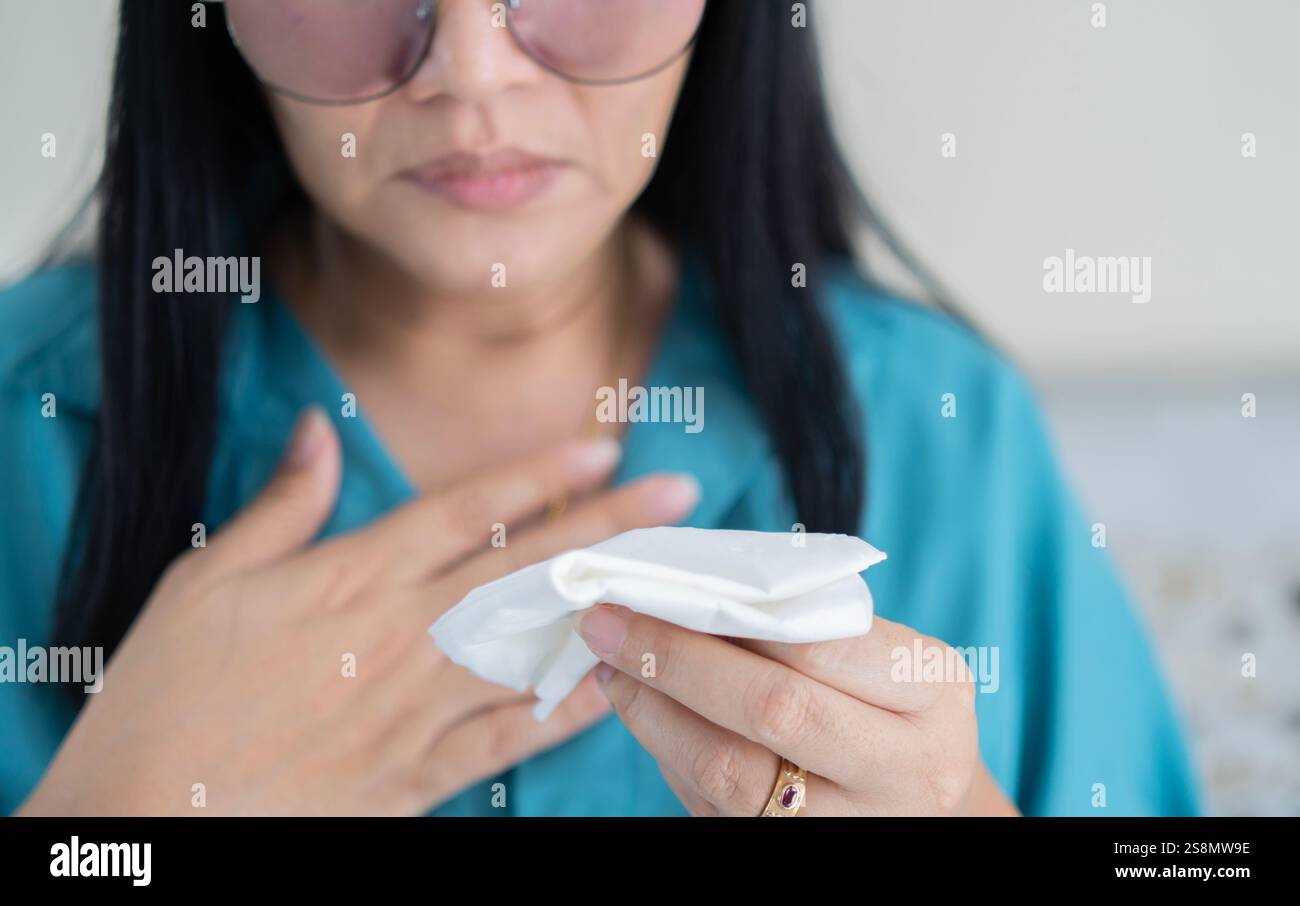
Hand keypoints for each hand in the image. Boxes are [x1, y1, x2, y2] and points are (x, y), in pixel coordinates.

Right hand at [18, 408, 699, 815]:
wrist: (147, 819)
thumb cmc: (166, 696)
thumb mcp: (205, 579)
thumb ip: (280, 504)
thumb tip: (318, 427)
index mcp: (355, 579)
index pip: (472, 511)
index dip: (545, 475)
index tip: (607, 445)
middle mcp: (406, 636)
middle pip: (529, 570)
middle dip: (612, 526)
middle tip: (681, 498)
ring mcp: (421, 708)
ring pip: (539, 646)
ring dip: (611, 607)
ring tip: (671, 580)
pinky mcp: (421, 774)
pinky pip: (514, 736)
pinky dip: (569, 709)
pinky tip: (618, 682)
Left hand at [576, 605, 1018, 815]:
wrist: (925, 803)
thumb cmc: (889, 703)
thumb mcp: (881, 655)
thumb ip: (806, 624)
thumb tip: (686, 587)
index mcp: (933, 692)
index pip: (818, 644)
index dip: (728, 615)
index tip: (660, 585)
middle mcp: (906, 768)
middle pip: (774, 709)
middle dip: (678, 660)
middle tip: (611, 623)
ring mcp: (853, 826)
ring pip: (731, 771)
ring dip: (654, 713)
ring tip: (614, 668)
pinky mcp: (798, 858)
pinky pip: (715, 807)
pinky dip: (668, 754)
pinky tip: (643, 714)